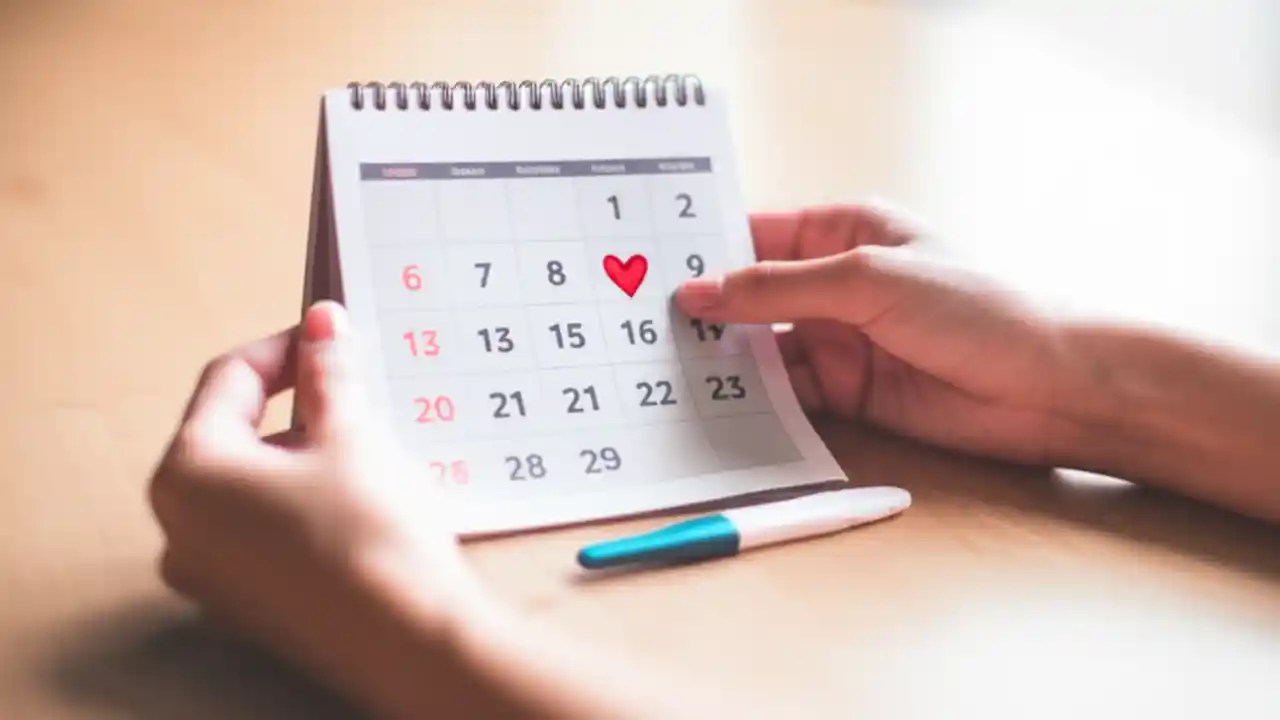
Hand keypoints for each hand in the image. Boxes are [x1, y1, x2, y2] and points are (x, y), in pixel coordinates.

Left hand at [149, 301, 481, 712]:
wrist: (408, 638)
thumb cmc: (368, 532)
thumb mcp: (351, 436)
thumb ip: (328, 374)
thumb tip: (322, 324)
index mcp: (187, 475)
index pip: (227, 382)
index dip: (286, 348)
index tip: (331, 334)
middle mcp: (180, 528)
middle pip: (234, 437)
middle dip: (297, 408)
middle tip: (355, 392)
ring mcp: (211, 576)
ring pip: (253, 488)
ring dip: (304, 456)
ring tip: (367, 449)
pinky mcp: (250, 606)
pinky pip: (267, 532)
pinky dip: (305, 504)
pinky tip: (359, 502)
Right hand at [675, 206, 1102, 466]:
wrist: (1048, 388)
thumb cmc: (976, 309)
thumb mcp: (868, 281)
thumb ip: (778, 289)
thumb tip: (697, 293)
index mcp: (845, 230)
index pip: (756, 232)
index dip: (703, 246)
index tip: (644, 261)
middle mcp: (835, 282)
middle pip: (750, 293)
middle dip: (702, 306)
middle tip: (635, 321)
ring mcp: (838, 339)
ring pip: (759, 345)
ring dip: (720, 355)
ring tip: (658, 365)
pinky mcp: (846, 391)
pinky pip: (783, 392)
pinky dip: (749, 398)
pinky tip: (709, 402)